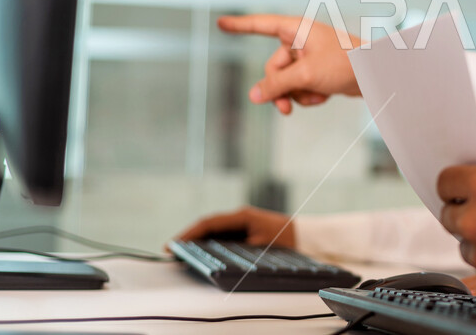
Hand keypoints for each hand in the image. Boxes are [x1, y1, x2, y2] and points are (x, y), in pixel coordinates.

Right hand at [173, 206, 295, 247]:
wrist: (304, 236)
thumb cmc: (285, 240)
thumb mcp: (261, 248)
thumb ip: (240, 251)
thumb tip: (218, 261)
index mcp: (242, 216)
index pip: (209, 223)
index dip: (190, 234)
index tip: (174, 244)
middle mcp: (239, 216)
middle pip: (207, 226)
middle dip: (188, 238)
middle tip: (170, 251)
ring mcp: (241, 223)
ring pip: (213, 231)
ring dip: (197, 242)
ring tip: (180, 254)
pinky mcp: (243, 230)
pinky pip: (221, 236)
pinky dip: (209, 244)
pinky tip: (199, 254)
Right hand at [218, 14, 362, 114]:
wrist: (375, 74)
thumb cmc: (345, 63)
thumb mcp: (305, 75)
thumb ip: (277, 85)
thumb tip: (255, 96)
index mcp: (296, 29)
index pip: (260, 25)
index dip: (239, 25)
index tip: (220, 23)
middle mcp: (299, 40)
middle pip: (272, 69)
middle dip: (279, 89)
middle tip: (284, 107)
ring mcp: (308, 56)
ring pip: (286, 81)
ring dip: (297, 94)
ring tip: (314, 97)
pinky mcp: (316, 71)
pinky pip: (300, 87)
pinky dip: (309, 94)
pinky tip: (324, 96)